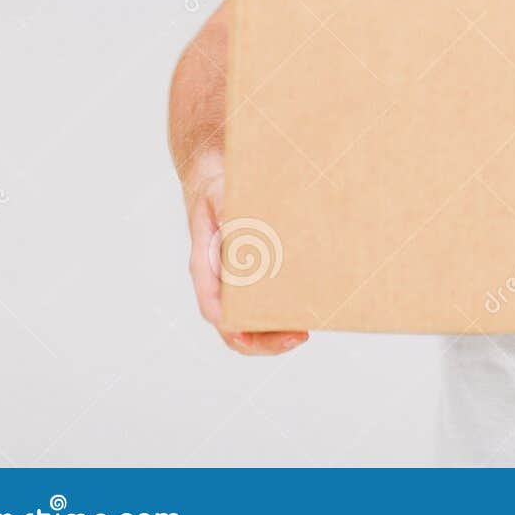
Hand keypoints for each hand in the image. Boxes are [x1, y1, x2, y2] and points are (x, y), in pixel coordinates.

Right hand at [184, 149, 307, 356]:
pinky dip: (281, 310)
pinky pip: (263, 299)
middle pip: (235, 327)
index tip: (262, 331)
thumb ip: (226, 210)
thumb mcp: (218, 194)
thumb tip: (239, 226)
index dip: (237, 328)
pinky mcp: (251, 271)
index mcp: (205, 268)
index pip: (216, 311)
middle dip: (265, 340)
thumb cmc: (214, 187)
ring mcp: (234, 279)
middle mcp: (219, 281)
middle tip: (299, 336)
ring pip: (250, 320)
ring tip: (308, 327)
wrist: (214, 173)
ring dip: (275, 331)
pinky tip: (305, 307)